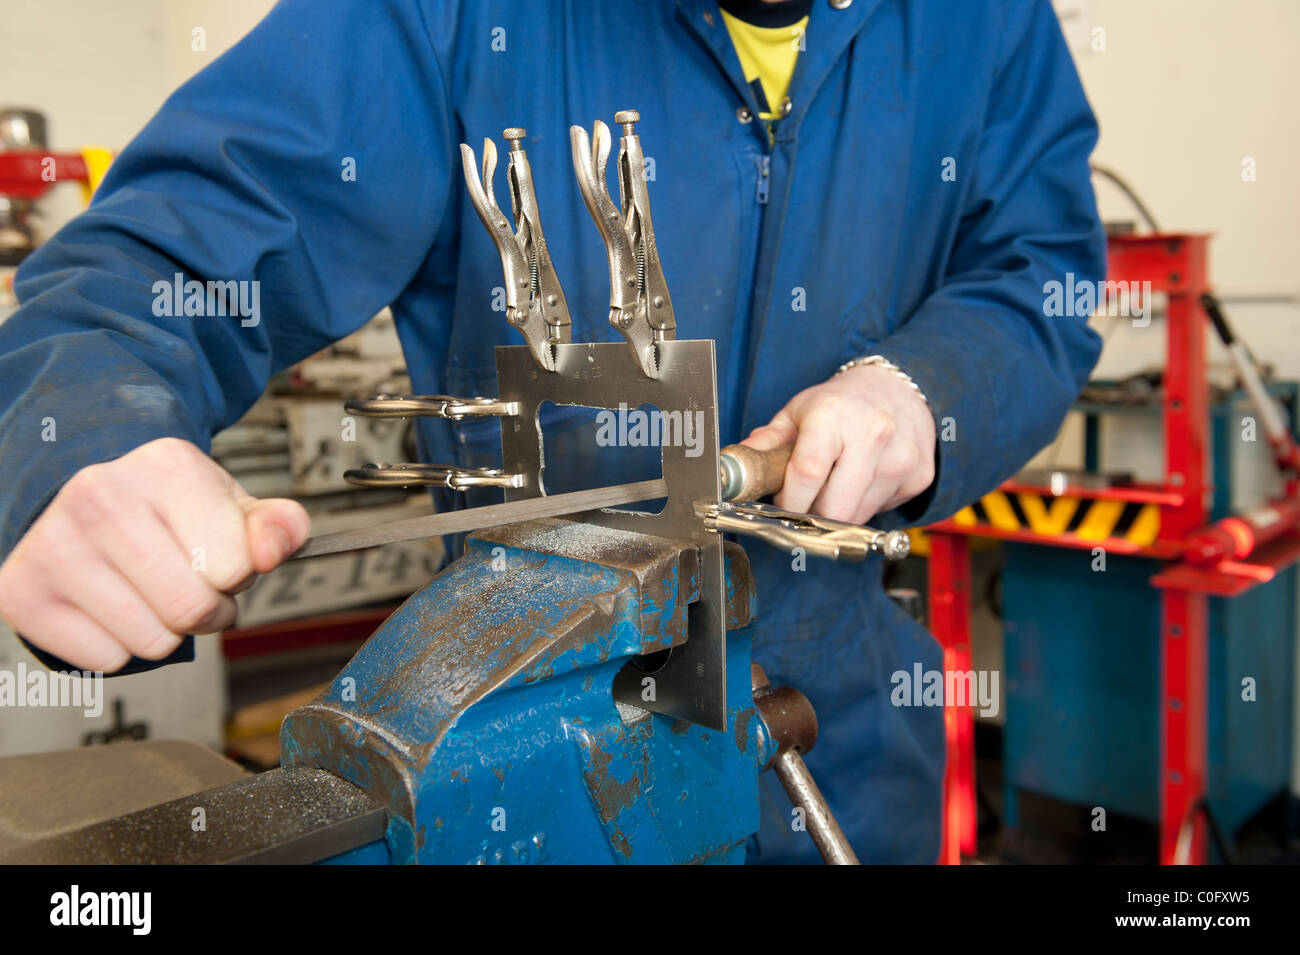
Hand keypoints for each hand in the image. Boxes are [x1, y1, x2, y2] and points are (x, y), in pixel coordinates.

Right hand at [0, 437, 310, 670]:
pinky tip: (110, 608)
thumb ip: (278, 527)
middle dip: (207, 610)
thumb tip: (274, 550)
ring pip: (152, 641)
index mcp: (166, 465)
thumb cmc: (170, 512)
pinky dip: (119, 648)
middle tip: (191, 586)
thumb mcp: (233, 508)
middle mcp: (100, 495)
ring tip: (152, 594)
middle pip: (191, 608)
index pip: (237, 564)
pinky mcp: (23, 592)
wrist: (86, 508)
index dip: (238, 575)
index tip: (218, 559)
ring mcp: (54, 544)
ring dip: (166, 633)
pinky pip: (106, 660)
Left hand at [742, 364, 935, 523]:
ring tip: (834, 486)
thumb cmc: (841, 403)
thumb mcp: (799, 412)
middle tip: (805, 505)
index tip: (781, 505)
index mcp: (833, 415)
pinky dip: (864, 506)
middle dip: (812, 516)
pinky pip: (881, 511)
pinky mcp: (918, 476)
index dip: (789, 501)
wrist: (899, 390)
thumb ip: (766, 442)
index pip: (807, 473)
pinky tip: (862, 482)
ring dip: (838, 513)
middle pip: (835, 507)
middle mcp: (872, 434)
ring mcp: (900, 458)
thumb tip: (734, 467)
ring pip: (857, 516)